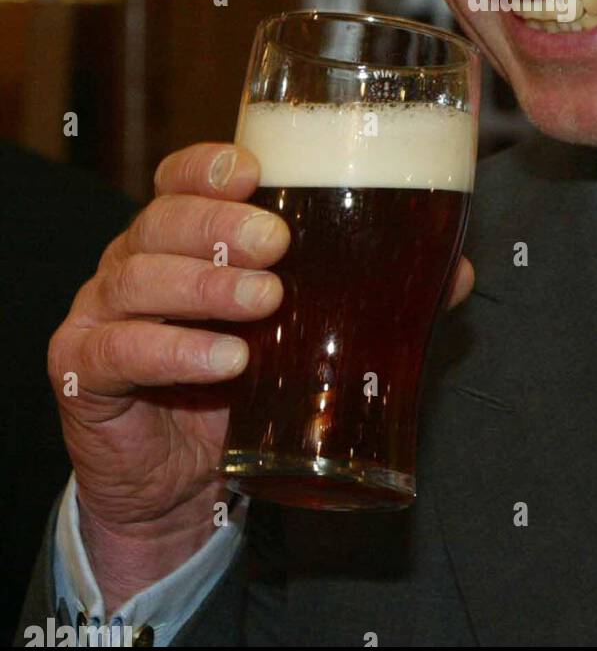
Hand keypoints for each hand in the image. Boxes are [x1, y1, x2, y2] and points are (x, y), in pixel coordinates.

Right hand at [48, 141, 473, 607]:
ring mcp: (103, 315)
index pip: (181, 177)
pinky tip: (224, 361)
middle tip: (279, 243)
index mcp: (187, 237)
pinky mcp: (84, 374)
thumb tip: (459, 268)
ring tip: (266, 303)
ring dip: (205, 286)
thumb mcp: (313, 334)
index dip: (209, 165)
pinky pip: (117, 351)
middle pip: (162, 218)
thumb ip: (378, 296)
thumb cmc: (249, 385)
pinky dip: (170, 352)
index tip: (251, 167)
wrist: (184, 485)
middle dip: (220, 224)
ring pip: (138, 277)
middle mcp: (138, 261)